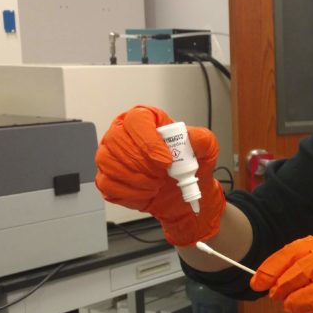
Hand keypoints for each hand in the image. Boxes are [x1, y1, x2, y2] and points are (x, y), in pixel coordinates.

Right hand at [94, 105, 225, 245]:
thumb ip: (200, 138)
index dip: (149, 141)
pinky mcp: (106, 177)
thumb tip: (190, 136)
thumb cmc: (190, 166)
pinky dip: (130, 193)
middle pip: (117, 141)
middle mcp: (122, 133)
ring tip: (156, 184)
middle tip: (161, 175)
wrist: (182, 193)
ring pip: (109, 163)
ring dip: (137, 179)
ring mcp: (110, 155)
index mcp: (145, 120)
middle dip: (142, 163)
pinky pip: (107, 184)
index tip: (166, 161)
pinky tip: (146, 192)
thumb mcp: (205, 148)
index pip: (136, 120)